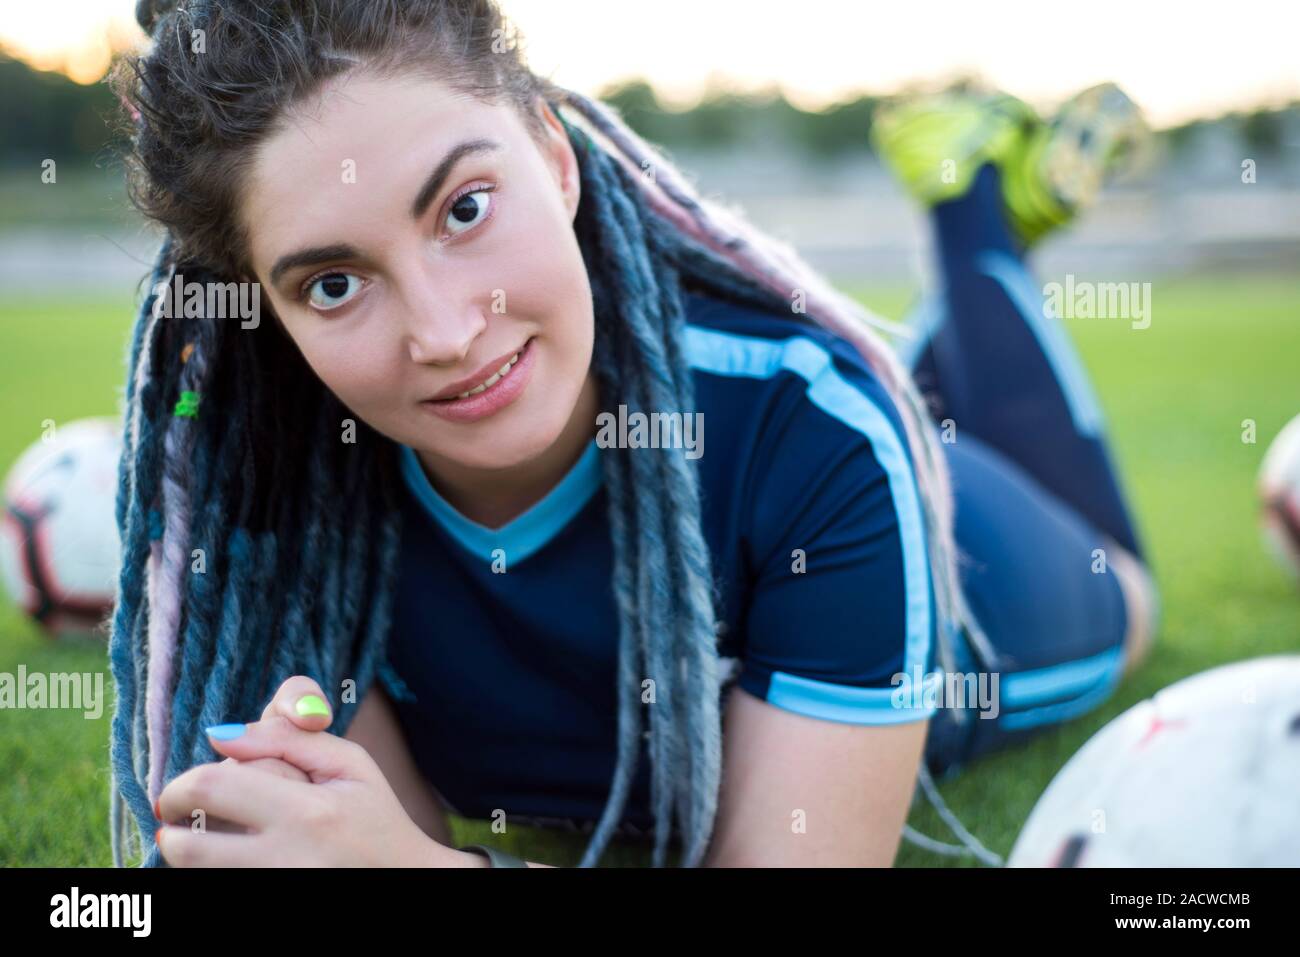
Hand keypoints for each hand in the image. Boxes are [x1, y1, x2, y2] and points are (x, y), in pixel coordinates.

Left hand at [156, 676, 448, 865]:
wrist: (405, 881)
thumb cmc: (374, 816)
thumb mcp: (350, 764)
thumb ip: (290, 739)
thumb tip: (221, 734)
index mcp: (309, 812)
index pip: (213, 786)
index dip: (186, 781)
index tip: (188, 784)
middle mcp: (287, 859)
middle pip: (188, 845)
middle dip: (170, 822)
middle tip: (171, 812)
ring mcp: (276, 888)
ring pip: (196, 873)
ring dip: (185, 851)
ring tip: (195, 836)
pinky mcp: (269, 907)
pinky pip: (215, 887)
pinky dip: (209, 870)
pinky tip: (226, 858)